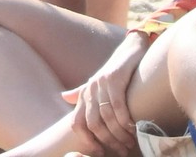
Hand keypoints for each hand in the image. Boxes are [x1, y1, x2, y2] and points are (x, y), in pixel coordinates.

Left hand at [62, 31, 147, 154]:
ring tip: (130, 142)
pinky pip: (118, 106)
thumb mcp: (97, 83)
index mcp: (84, 94)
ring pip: (107, 117)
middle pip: (93, 124)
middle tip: (121, 150)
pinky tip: (133, 127)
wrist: (130, 50)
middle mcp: (90, 89)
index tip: (100, 152)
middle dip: (108, 141)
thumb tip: (63, 97)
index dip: (87, 141)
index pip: (77, 123)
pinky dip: (125, 120)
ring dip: (120, 134)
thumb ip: (82, 92)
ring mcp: (101, 83)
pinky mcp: (115, 78)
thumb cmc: (115, 71)